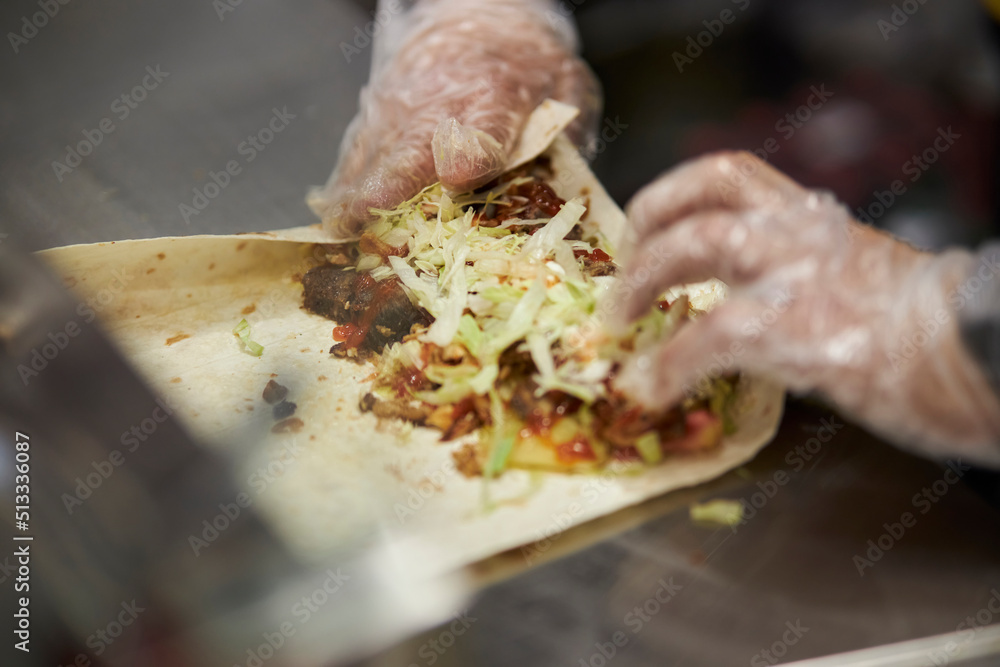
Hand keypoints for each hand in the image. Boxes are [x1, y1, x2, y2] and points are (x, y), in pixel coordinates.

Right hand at [309, 0, 600, 236]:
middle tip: (372, 224)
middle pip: (411, 149)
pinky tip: (336, 224)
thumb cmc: (528, 67)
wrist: (478, 20)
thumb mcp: (565, 88)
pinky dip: (344, 192)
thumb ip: (567, 137)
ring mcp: (399, 113)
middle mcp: (437, 106)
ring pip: (373, 157)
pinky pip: (354, 159)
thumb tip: (564, 195)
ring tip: (343, 235)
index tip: (457, 177)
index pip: (482, 129)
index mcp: (495, 96)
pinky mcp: (375, 121)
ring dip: (358, 198)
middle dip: (392, 187)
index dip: (470, 153)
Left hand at [613, 151, 999, 465]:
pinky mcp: (795, 327)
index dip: (673, 193)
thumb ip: (809, 273)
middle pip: (704, 193)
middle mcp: (802, 230)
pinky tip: (654, 387)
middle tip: (623, 264)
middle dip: (647, 224)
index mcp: (815, 217)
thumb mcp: (864, 276)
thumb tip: (753, 304)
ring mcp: (797, 272)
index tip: (647, 224)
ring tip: (620, 319)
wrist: (982, 352)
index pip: (730, 174)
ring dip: (644, 279)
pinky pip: (706, 338)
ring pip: (695, 244)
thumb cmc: (933, 329)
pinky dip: (670, 363)